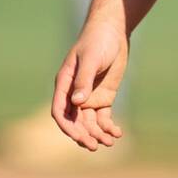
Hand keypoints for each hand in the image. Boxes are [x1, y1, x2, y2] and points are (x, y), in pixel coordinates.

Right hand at [52, 19, 128, 150]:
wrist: (112, 32)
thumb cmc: (97, 41)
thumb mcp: (91, 59)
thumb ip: (83, 80)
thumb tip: (77, 102)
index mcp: (65, 84)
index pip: (60, 111)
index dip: (67, 126)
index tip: (78, 137)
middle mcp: (74, 94)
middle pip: (75, 121)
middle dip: (83, 135)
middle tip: (94, 145)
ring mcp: (88, 97)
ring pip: (89, 123)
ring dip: (97, 134)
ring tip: (109, 142)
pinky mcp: (103, 98)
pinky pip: (103, 118)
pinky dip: (108, 128)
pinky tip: (117, 133)